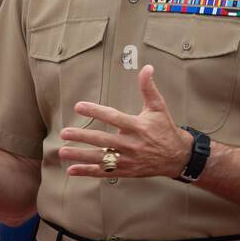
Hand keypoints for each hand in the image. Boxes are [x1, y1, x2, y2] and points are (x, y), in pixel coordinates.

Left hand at [58, 65, 193, 178]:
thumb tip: (146, 68)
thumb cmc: (165, 129)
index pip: (113, 117)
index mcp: (138, 127)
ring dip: (80, 155)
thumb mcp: (158, 107)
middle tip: (64, 133)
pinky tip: (72, 170)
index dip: (96, 111)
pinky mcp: (126, 170)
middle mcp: (132, 144)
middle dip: (83, 137)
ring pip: (101, 158)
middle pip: (103, 140)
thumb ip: (148, 88)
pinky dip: (88, 172)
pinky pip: (104, 172)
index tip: (79, 106)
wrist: (177, 157)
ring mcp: (128, 159)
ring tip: (62, 151)